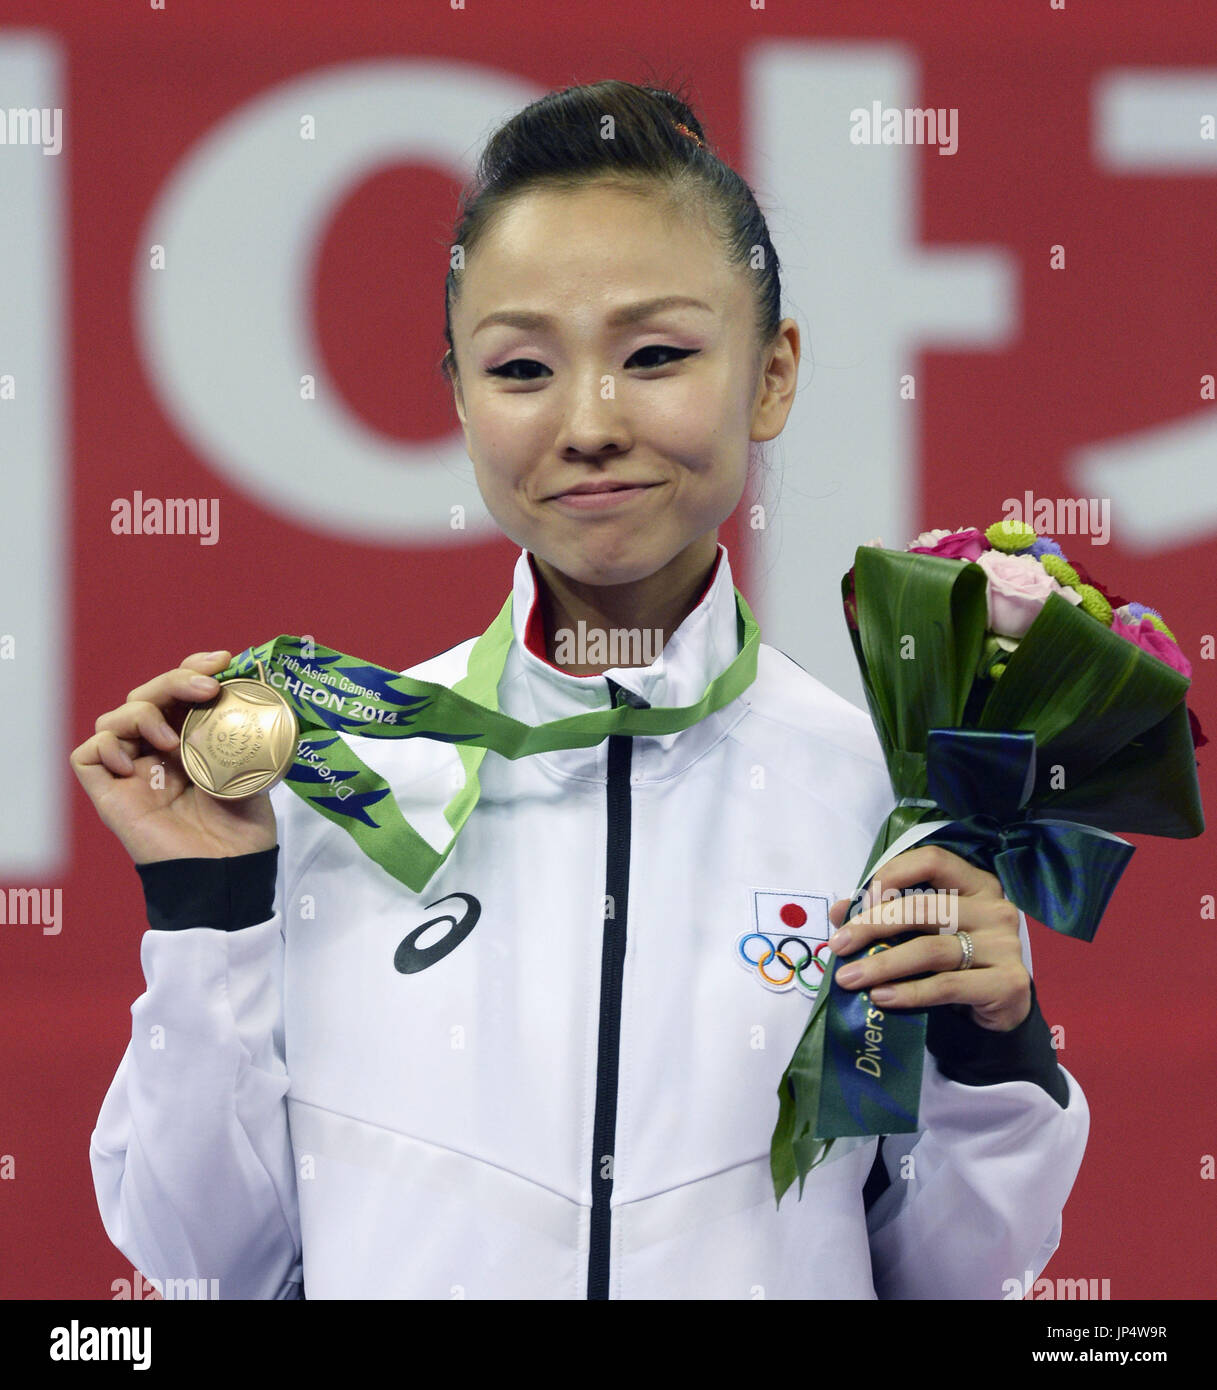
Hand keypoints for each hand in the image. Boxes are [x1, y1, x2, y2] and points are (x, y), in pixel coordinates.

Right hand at [70, 650, 277, 864]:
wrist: (229, 872)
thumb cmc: (244, 828)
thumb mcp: (257, 767)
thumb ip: (252, 730)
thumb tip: (264, 680)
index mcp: (191, 740)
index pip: (179, 691)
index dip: (193, 667)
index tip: (223, 660)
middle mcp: (158, 751)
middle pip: (147, 695)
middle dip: (174, 680)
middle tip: (207, 686)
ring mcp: (132, 772)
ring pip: (114, 717)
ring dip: (142, 712)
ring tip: (173, 740)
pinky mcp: (110, 795)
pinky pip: (87, 755)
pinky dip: (107, 746)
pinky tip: (136, 763)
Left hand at [826, 844, 1030, 1031]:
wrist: (1000, 1009)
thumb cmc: (957, 961)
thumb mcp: (923, 933)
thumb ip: (887, 917)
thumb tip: (839, 911)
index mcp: (976, 884)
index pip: (932, 860)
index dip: (892, 875)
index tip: (861, 903)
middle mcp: (995, 908)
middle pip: (925, 907)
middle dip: (873, 925)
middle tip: (839, 946)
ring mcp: (1005, 945)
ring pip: (931, 949)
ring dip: (883, 964)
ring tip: (849, 978)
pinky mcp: (1008, 983)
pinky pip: (946, 985)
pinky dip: (908, 992)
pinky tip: (881, 997)